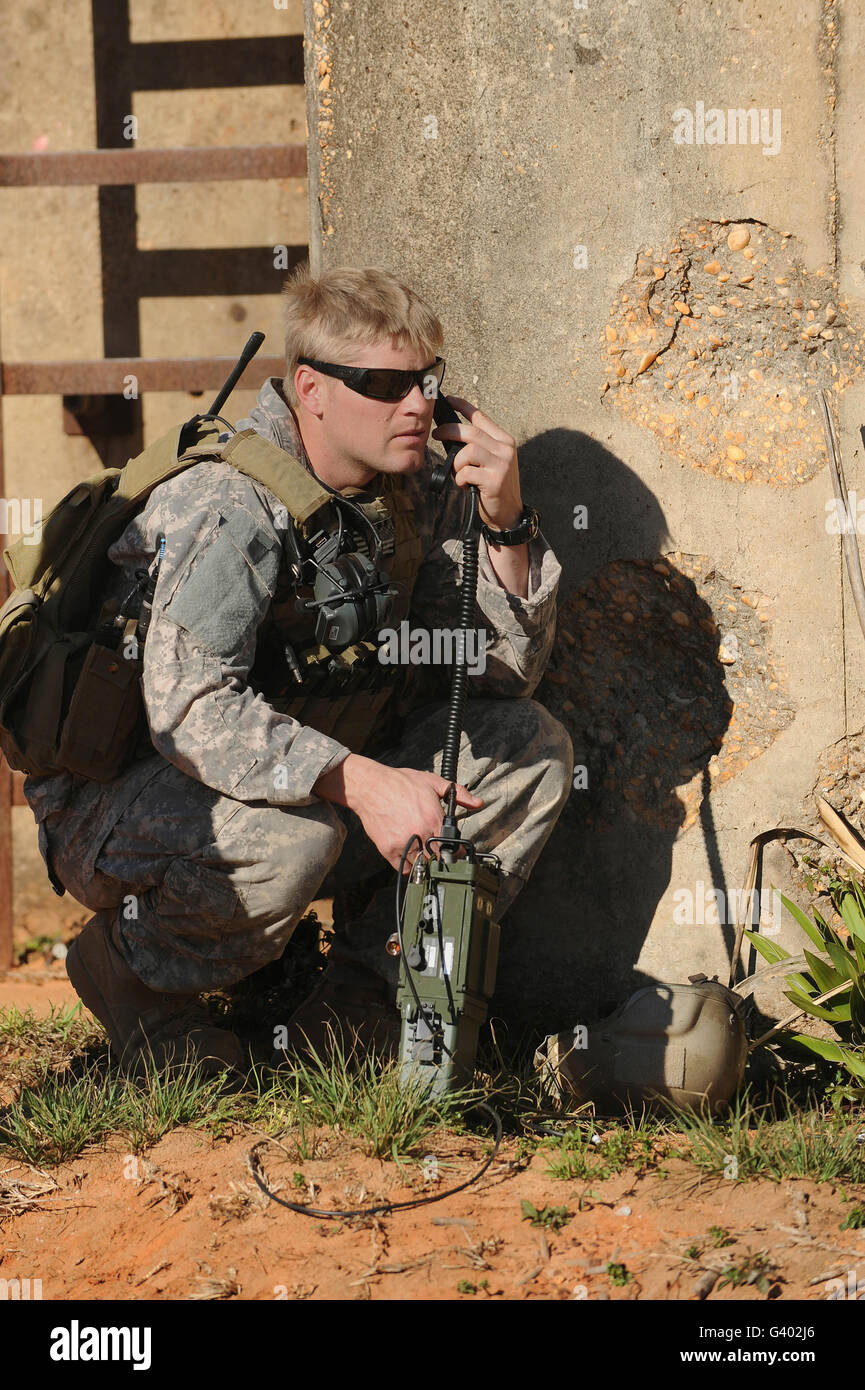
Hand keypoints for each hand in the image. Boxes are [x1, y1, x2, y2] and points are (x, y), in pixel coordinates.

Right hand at [313, 755, 483, 872]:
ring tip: (424, 855)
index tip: (453, 852)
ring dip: (425, 863)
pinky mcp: (389, 849)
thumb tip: (478, 803)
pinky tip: (411, 857)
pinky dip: (409, 867)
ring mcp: (404, 843)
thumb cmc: (400, 783)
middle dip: (441, 858)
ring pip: (422, 866)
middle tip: (439, 855)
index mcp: (433, 818)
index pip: (452, 846)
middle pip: (438, 859)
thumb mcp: (432, 782)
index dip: (455, 851)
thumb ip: (458, 794)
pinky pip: (403, 868)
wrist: (371, 786)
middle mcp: (420, 833)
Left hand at [431, 394, 522, 531]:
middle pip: (471, 432)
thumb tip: (450, 434)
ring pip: (468, 451)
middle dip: (449, 431)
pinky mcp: (495, 480)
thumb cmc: (493, 487)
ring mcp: (502, 464)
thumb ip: (478, 447)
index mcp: (504, 440)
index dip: (463, 406)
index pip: (481, 417)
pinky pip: (466, 472)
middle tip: (436, 435)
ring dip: (457, 464)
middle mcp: (505, 449)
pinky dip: (459, 479)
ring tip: (460, 474)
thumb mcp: (490, 462)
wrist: (508, 513)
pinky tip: (465, 485)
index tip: (449, 400)